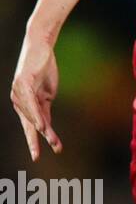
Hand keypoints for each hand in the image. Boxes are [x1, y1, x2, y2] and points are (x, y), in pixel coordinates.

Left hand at [12, 33, 62, 160]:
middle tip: (37, 157)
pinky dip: (37, 115)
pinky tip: (42, 124)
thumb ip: (44, 108)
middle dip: (34, 141)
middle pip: (29, 125)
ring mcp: (19, 92)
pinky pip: (31, 103)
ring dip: (41, 129)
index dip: (34, 142)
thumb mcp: (47, 92)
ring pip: (31, 115)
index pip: (30, 127)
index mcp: (25, 104)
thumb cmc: (43, 68)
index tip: (38, 156)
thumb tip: (44, 125)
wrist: (41, 46)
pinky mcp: (23, 83)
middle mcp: (18, 100)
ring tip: (49, 140)